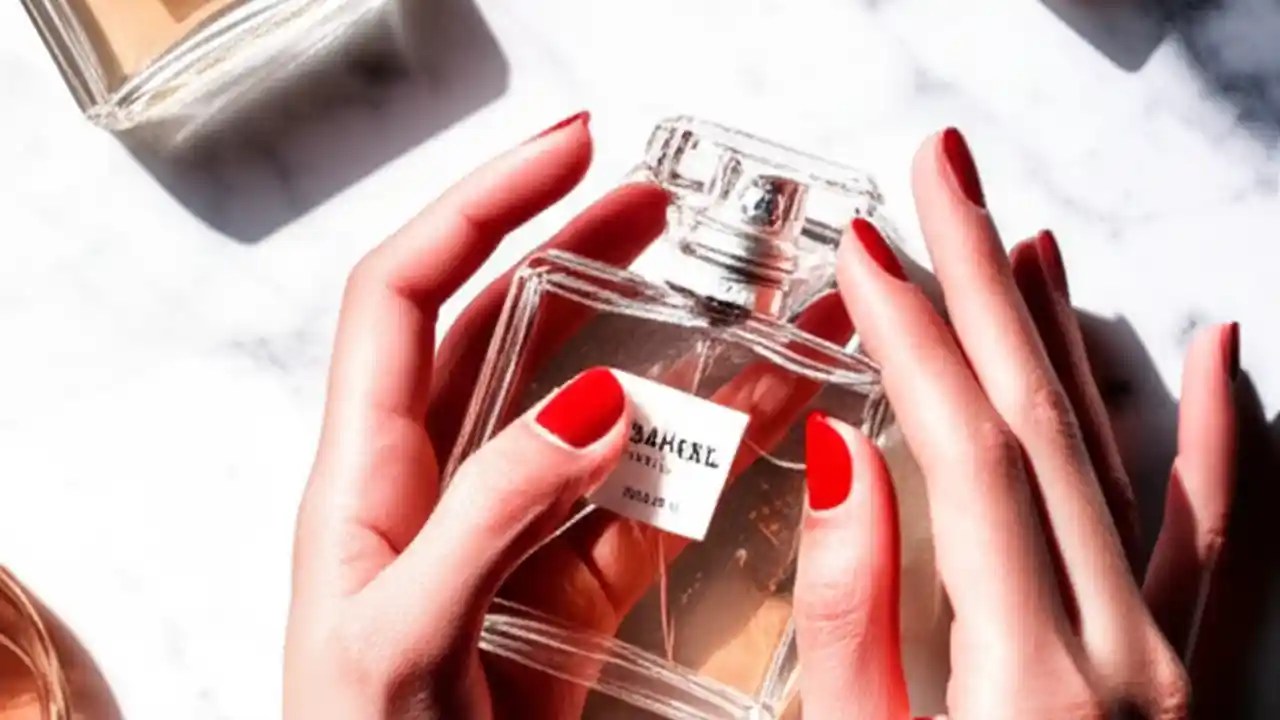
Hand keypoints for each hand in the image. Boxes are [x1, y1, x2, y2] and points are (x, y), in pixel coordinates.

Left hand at [283, 112, 670, 718]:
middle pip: (495, 325)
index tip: (565, 154)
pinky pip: (636, 499)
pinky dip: (694, 457)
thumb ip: (491, 516)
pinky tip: (749, 423)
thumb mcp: (402, 637)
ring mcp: (504, 528)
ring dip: (650, 348)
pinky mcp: (561, 585)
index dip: (477, 209)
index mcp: (363, 477)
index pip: (402, 296)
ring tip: (720, 298)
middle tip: (651, 203)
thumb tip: (591, 404)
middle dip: (569, 247)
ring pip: (580, 406)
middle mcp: (429, 482)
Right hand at [793, 128, 1237, 717]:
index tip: (864, 250)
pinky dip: (1226, 438)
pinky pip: (1228, 540)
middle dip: (979, 281)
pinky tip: (1216, 353)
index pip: (963, 451)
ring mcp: (1181, 667)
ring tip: (1021, 236)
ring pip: (1123, 455)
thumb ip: (855, 623)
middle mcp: (1127, 653)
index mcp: (1030, 678)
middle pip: (1042, 418)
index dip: (908, 336)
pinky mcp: (1203, 683)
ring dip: (1064, 334)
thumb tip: (845, 463)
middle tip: (939, 174)